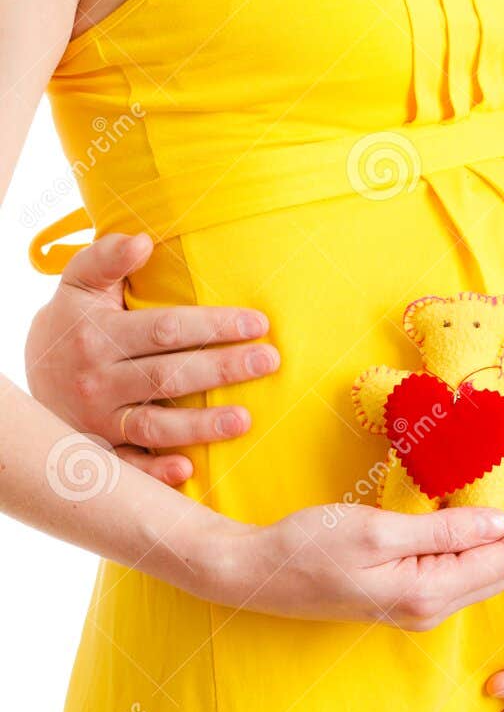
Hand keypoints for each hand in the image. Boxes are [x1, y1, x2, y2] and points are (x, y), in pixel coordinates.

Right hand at [25, 231, 277, 485]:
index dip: (214, 325)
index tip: (258, 322)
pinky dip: (154, 471)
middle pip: (170, 377)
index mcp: (100, 336)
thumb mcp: (78, 284)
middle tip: (270, 362)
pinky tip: (188, 470)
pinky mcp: (96, 453)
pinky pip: (128, 467)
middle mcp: (97, 381)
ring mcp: (95, 422)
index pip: (167, 330)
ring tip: (246, 420)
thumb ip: (108, 258)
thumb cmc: (70, 324)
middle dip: (224, 369)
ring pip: (154, 427)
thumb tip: (142, 240)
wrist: (25, 385)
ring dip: (201, 426)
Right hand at [215, 471, 503, 625]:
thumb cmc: (308, 546)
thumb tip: (501, 524)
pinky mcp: (408, 593)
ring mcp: (420, 604)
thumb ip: (442, 530)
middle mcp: (432, 607)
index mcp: (428, 593)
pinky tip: (502, 514)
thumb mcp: (376, 530)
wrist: (256, 575)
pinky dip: (496, 539)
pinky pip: (469, 568)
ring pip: (493, 570)